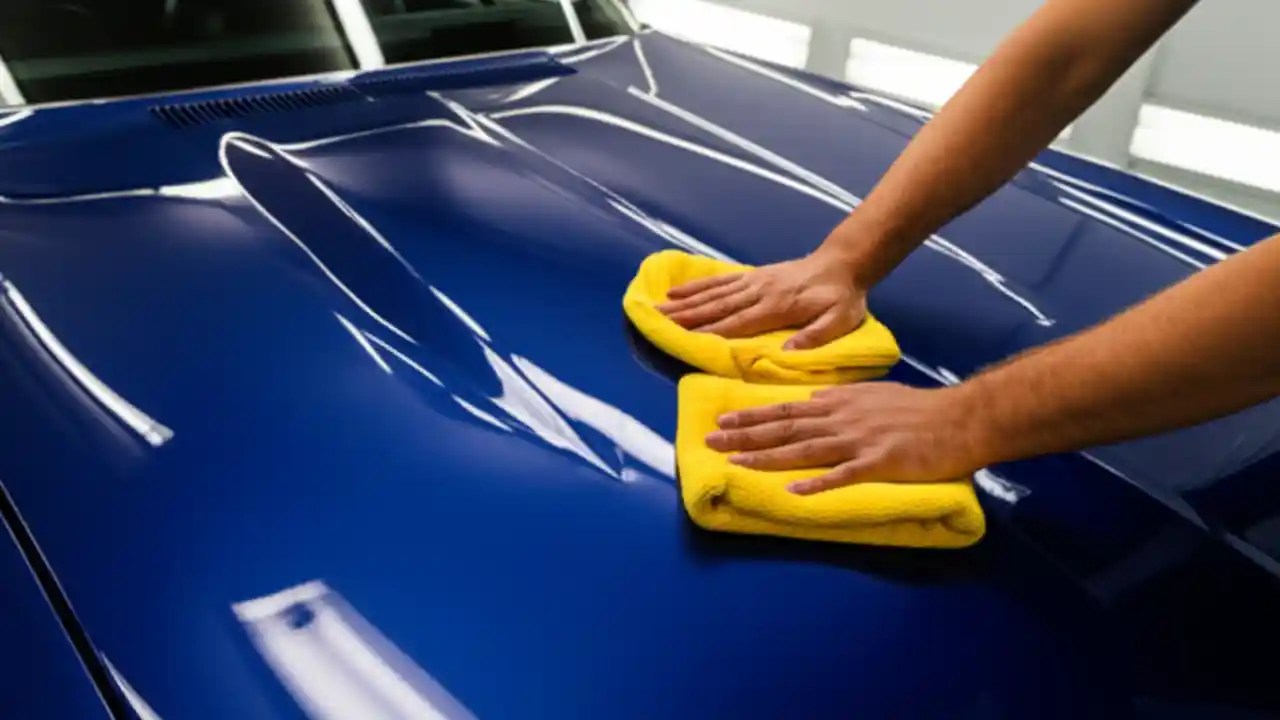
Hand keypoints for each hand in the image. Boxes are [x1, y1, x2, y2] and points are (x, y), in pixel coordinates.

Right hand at [658, 251, 866, 349]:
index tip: (684, 338)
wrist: (843, 263)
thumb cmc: (842, 298)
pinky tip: (678, 291)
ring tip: (659, 308)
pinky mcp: (753, 275)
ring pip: (714, 293)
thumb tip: (787, 352)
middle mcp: (760, 292)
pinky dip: (697, 286)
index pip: (738, 322)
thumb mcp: (840, 321)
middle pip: (717, 306)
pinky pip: (720, 281)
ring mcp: (754, 281)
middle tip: (658, 323)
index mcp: (778, 307)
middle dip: (687, 316)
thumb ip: (815, 336)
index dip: (711, 331)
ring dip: (685, 302)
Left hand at [705, 382, 988, 494]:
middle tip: (711, 439)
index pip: (787, 409)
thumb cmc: (919, 409)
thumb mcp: (873, 395)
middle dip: (745, 434)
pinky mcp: (879, 463)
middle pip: (786, 427)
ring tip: (735, 462)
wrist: (959, 419)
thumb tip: (814, 399)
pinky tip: (793, 491)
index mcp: (840, 402)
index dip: (753, 416)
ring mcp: (859, 440)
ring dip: (768, 456)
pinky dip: (817, 483)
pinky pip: (843, 475)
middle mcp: (842, 418)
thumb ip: (841, 399)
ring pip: (804, 449)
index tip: (723, 420)